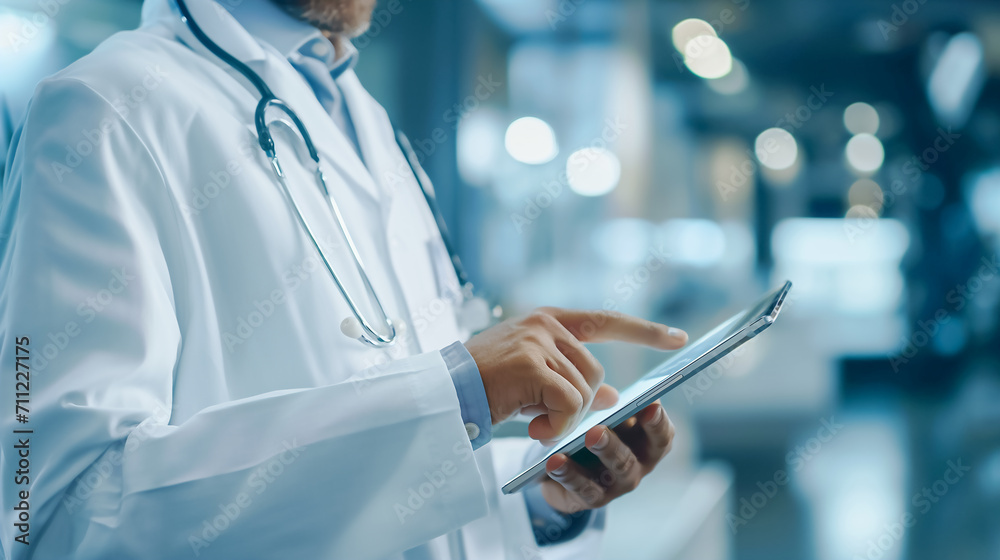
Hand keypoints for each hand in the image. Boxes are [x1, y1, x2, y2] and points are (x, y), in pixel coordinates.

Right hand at [463, 307, 686, 439]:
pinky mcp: (530, 363)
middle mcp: (544, 323)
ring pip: (584, 389)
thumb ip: (572, 380)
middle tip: (549, 420)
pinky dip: (557, 424)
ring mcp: (537, 340)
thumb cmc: (485, 387)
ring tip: (534, 422)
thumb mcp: (535, 381)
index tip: (678, 338)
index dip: (644, 331)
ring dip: (564, 416)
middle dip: (582, 403)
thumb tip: (614, 395)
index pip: (605, 321)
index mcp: (547, 319)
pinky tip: (535, 428)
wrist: (445, 394)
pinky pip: (569, 402)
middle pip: (595, 370)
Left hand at [540, 401, 674, 512]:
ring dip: (600, 454)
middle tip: (598, 429)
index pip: (662, 435)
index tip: (650, 405)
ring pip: (614, 471)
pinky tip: (554, 462)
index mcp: (647, 442)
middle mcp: (639, 465)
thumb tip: (609, 395)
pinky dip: (568, 475)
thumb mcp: (601, 414)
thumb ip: (605, 403)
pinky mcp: (595, 498)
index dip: (658, 421)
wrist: (568, 464)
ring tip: (584, 438)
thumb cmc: (594, 429)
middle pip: (632, 456)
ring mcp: (618, 485)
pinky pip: (584, 488)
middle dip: (615, 442)